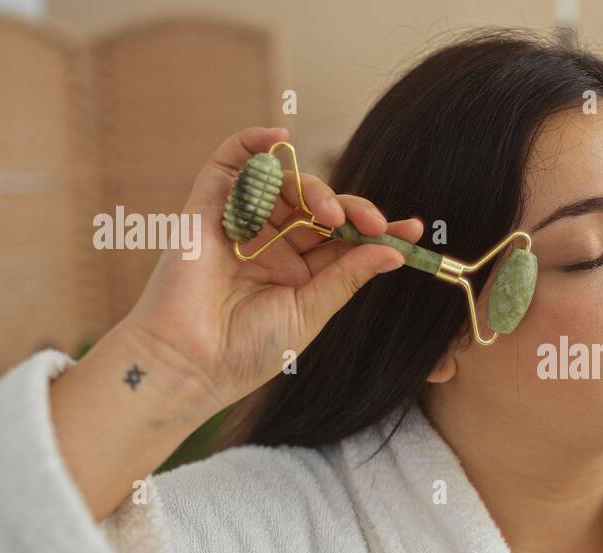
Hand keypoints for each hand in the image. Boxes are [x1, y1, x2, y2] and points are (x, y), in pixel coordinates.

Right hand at [122, 126, 423, 410]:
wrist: (189, 365)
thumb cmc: (247, 351)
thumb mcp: (310, 312)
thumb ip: (346, 277)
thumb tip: (393, 251)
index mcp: (299, 272)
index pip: (344, 238)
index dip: (377, 230)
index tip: (413, 230)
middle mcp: (272, 244)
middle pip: (318, 207)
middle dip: (351, 209)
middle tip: (374, 224)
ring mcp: (240, 224)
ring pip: (284, 185)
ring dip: (314, 189)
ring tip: (331, 216)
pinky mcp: (205, 210)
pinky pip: (228, 164)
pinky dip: (251, 142)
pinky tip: (279, 136)